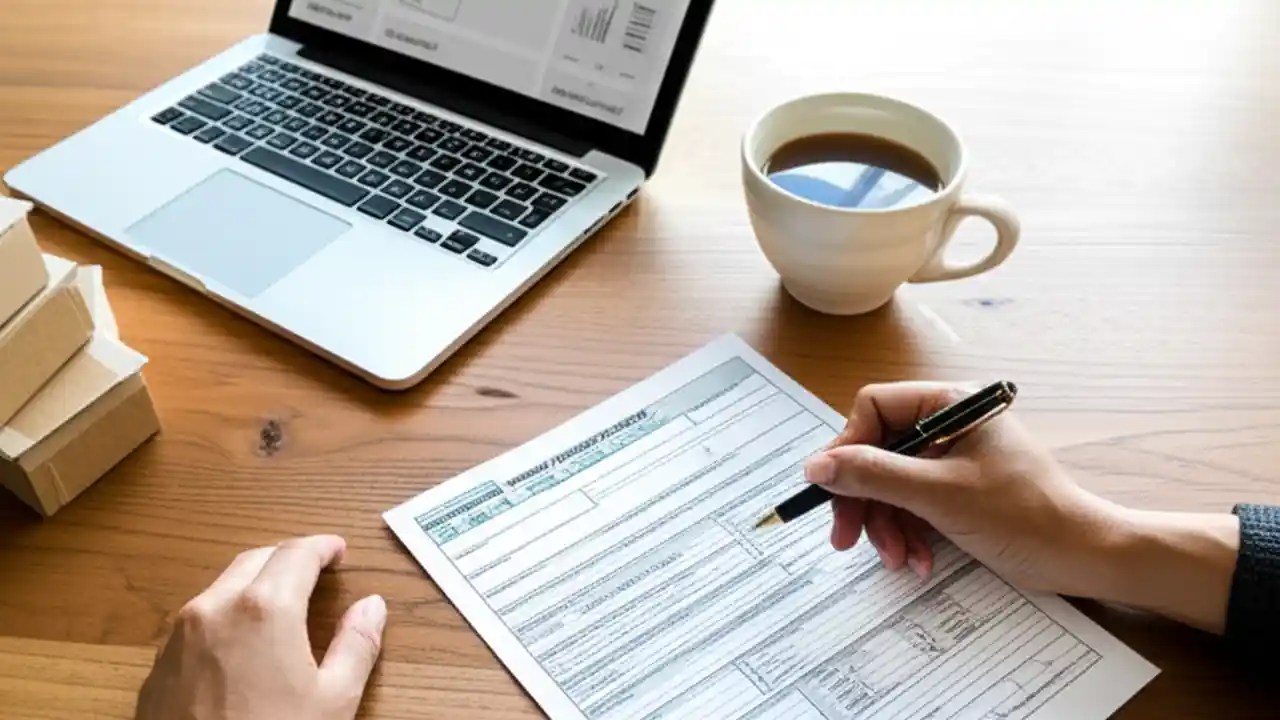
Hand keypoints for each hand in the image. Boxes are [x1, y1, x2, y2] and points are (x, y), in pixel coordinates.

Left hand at [135, 535, 386, 719]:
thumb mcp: (333, 700)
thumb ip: (357, 644)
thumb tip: (372, 606)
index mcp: (265, 608)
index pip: (297, 553)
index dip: (323, 546)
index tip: (339, 551)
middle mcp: (215, 608)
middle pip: (255, 560)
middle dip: (287, 558)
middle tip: (314, 570)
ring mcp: (179, 636)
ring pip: (221, 587)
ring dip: (254, 584)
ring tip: (280, 604)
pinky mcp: (158, 666)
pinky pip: (196, 622)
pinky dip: (225, 615)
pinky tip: (241, 643)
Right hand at [806, 382, 1126, 595]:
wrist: (1081, 557)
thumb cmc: (1022, 515)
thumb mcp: (937, 493)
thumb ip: (873, 475)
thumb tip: (816, 466)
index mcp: (949, 403)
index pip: (874, 409)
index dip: (847, 449)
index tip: (829, 489)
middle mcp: (948, 423)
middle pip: (877, 451)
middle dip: (863, 499)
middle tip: (845, 537)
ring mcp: (953, 457)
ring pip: (891, 483)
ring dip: (886, 524)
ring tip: (897, 558)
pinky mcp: (957, 489)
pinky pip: (913, 503)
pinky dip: (908, 533)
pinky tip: (917, 560)